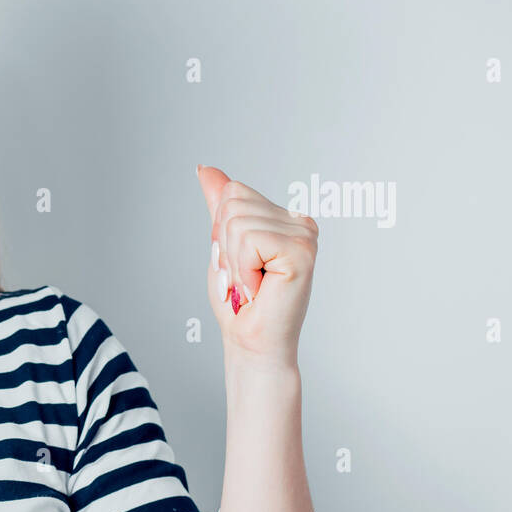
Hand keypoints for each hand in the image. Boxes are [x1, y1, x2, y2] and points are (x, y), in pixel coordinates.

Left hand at [197, 165, 318, 369]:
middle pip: (233, 203)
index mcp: (283, 217)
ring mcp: (305, 234)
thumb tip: (206, 169)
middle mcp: (300, 221)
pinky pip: (248, 241)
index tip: (237, 263)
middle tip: (245, 278)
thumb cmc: (238, 303)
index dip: (220, 232)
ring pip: (237, 223)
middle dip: (225, 246)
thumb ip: (219, 207)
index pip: (233, 192)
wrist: (250, 342)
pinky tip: (260, 288)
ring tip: (252, 285)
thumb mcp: (222, 246)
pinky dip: (242, 270)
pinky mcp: (302, 251)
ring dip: (234, 263)